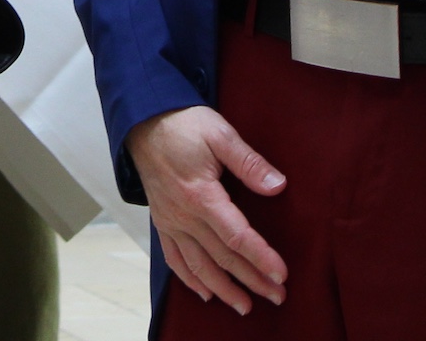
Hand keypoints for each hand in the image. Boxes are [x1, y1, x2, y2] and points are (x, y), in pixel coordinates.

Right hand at [129, 106, 286, 313]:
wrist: (144, 121)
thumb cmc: (184, 124)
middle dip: (251, 279)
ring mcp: (170, 221)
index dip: (260, 257)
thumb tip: (277, 185)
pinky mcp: (162, 221)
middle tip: (277, 296)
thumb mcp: (220, 133)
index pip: (236, 236)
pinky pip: (174, 258)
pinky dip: (189, 279)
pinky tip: (205, 292)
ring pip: (198, 265)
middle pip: (222, 257)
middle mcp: (183, 215)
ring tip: (245, 306)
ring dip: (223, 289)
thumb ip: (249, 162)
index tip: (281, 274)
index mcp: (200, 195)